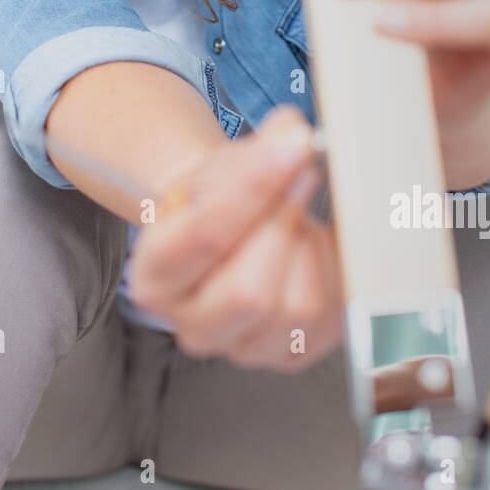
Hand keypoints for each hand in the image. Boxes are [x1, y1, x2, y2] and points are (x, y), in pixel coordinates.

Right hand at [127, 105, 344, 371]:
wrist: (226, 235)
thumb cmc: (217, 202)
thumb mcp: (220, 169)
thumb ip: (254, 150)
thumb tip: (292, 133)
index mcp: (154, 277)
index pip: (204, 237)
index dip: (254, 188)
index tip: (293, 145)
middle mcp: (192, 326)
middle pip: (250, 291)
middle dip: (286, 224)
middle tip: (304, 170)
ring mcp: (244, 349)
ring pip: (298, 306)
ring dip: (310, 247)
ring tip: (297, 216)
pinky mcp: (293, 356)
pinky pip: (333, 315)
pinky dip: (335, 270)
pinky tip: (314, 245)